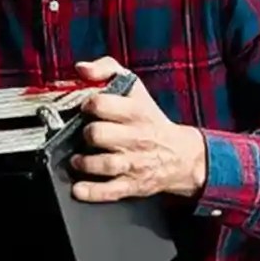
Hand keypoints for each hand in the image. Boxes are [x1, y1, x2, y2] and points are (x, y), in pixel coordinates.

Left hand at [68, 57, 206, 201]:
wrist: (181, 154)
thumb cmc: (149, 119)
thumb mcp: (134, 88)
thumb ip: (107, 70)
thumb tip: (81, 68)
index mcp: (135, 111)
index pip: (102, 104)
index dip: (88, 105)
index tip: (85, 108)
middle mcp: (135, 137)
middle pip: (98, 134)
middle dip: (85, 134)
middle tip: (84, 135)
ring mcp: (134, 163)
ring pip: (103, 164)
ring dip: (84, 162)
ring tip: (78, 159)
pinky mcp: (133, 185)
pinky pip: (110, 191)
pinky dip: (91, 192)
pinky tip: (78, 188)